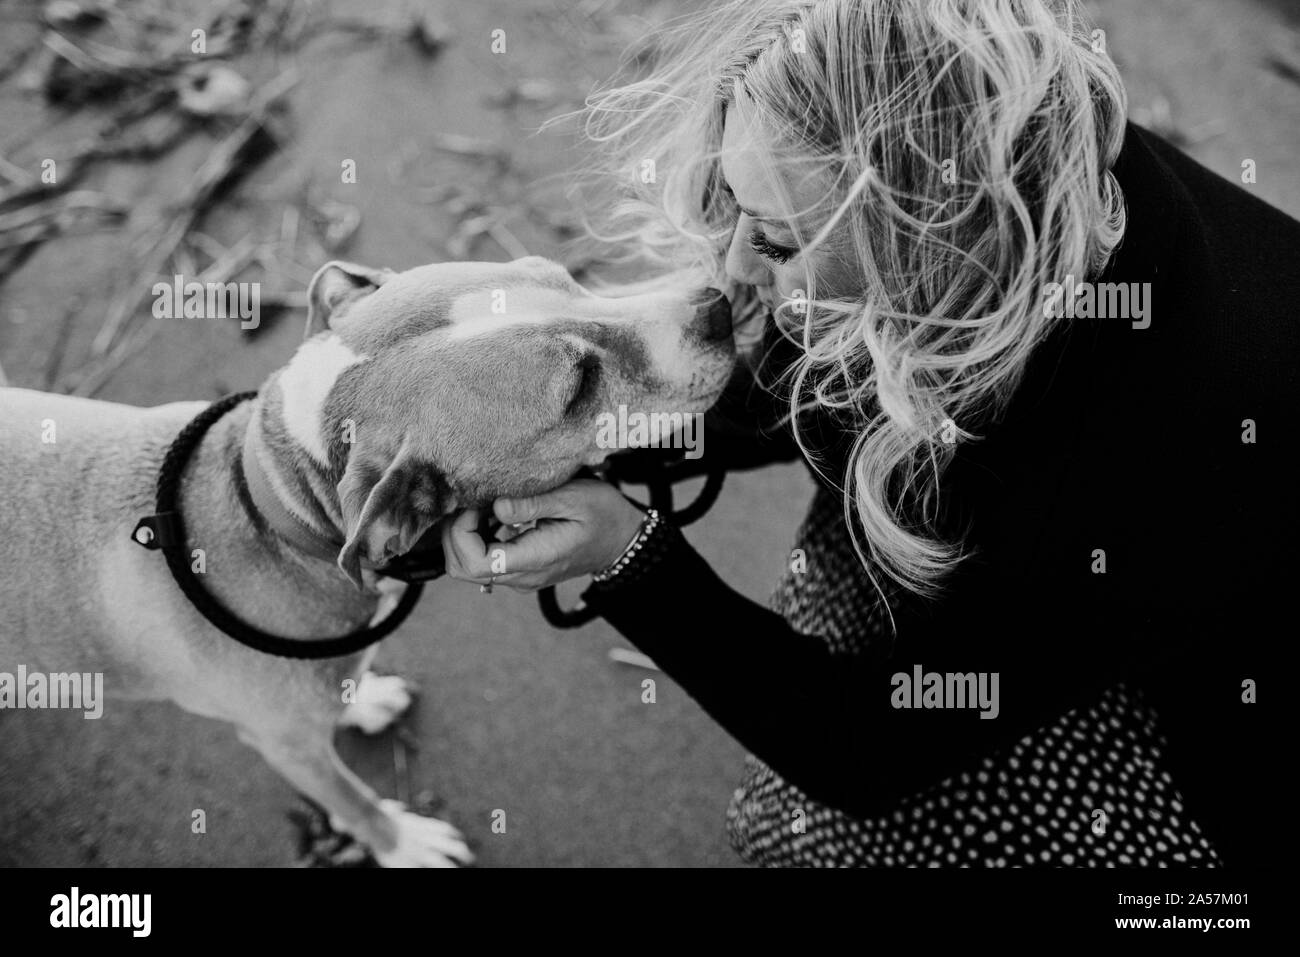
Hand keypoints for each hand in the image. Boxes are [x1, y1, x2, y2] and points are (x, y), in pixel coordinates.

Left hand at [441, 479, 646, 591]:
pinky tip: (491, 514)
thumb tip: (496, 507)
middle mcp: (522, 575)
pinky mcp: (520, 569)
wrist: (623, 540)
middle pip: (463, 569)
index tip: (474, 505)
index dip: (461, 534)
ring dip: (464, 535)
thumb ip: (533, 503)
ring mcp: (520, 576)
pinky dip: (476, 538)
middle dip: (455, 534)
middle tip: (471, 502)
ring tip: (482, 505)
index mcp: (534, 559)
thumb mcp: (574, 498)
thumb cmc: (603, 515)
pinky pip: (484, 561)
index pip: (475, 563)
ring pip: (468, 567)